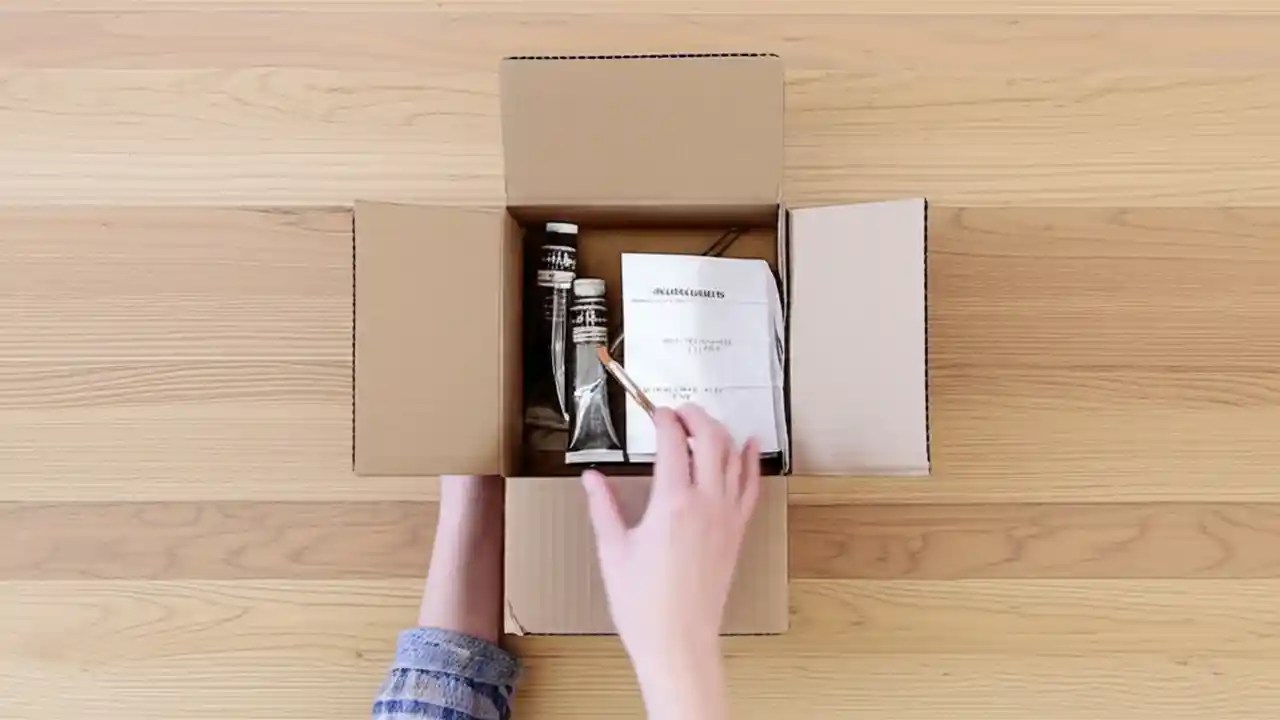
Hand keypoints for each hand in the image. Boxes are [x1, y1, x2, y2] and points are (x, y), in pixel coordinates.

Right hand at [582, 404, 760, 719]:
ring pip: (733, 457)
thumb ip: (603, 506)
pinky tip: (748, 446)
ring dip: (719, 433)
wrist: (679, 642)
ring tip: (703, 424)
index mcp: (671, 503)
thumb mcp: (613, 550)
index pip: (673, 443)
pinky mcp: (737, 532)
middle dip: (696, 417)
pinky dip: (750, 462)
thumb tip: (590, 477)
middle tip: (679, 413)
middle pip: (710, 439)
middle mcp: (706, 503)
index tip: (654, 413)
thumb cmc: (642, 603)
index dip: (664, 421)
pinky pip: (750, 487)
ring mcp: (727, 517)